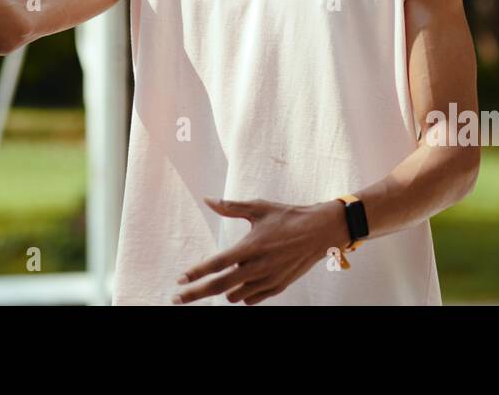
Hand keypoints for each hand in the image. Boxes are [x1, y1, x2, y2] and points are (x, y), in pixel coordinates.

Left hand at [172, 197, 348, 304]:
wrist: (321, 231)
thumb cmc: (288, 216)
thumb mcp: (259, 207)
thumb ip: (230, 207)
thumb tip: (208, 199)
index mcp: (250, 246)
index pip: (215, 264)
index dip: (195, 274)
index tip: (179, 280)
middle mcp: (258, 266)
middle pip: (219, 287)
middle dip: (195, 294)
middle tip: (177, 298)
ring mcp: (269, 279)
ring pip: (235, 296)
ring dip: (224, 290)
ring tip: (220, 281)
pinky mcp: (278, 287)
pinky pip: (252, 299)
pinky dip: (243, 294)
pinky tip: (241, 284)